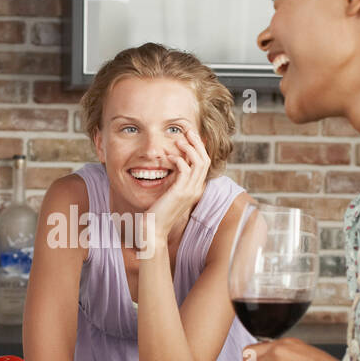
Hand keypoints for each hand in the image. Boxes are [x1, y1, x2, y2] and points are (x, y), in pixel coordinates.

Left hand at [143, 125, 211, 242]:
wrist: (154, 230)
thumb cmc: (157, 213)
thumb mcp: (168, 193)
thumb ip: (173, 181)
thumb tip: (170, 165)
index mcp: (194, 189)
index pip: (203, 164)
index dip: (198, 148)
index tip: (189, 136)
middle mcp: (195, 189)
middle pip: (205, 159)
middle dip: (197, 143)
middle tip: (188, 130)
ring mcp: (190, 191)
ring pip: (199, 162)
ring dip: (190, 148)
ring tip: (179, 140)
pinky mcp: (180, 192)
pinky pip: (185, 170)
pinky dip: (179, 160)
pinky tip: (169, 157)